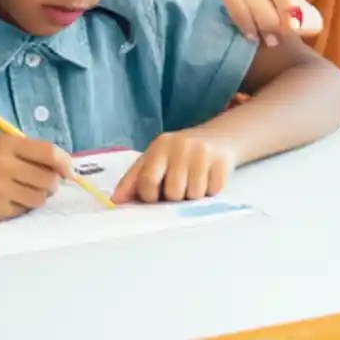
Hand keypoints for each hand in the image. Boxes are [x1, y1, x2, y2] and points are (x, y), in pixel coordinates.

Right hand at [0, 135, 71, 221]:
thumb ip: (28, 151)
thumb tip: (64, 167)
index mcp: (6, 145)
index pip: (48, 153)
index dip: (64, 163)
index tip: (68, 171)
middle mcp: (3, 167)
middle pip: (48, 179)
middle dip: (51, 182)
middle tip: (42, 182)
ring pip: (40, 198)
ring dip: (39, 196)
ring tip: (25, 191)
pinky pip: (23, 210)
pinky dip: (22, 206)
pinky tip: (8, 199)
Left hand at [111, 130, 238, 203]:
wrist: (217, 138)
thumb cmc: (178, 155)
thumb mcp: (154, 160)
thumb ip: (133, 180)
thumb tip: (115, 201)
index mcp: (160, 146)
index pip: (148, 181)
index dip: (150, 196)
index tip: (156, 195)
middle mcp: (182, 146)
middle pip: (174, 192)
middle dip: (175, 196)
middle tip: (179, 186)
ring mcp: (204, 153)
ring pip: (194, 195)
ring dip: (193, 196)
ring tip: (194, 182)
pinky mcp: (223, 161)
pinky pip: (213, 192)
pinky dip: (210, 191)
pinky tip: (208, 178)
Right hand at [213, 0, 323, 46]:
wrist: (268, 38)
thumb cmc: (286, 25)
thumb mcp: (306, 23)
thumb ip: (309, 20)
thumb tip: (297, 22)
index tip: (290, 26)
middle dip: (264, 15)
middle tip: (275, 40)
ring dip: (244, 15)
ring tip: (257, 40)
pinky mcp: (213, 0)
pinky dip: (230, 17)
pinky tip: (243, 36)